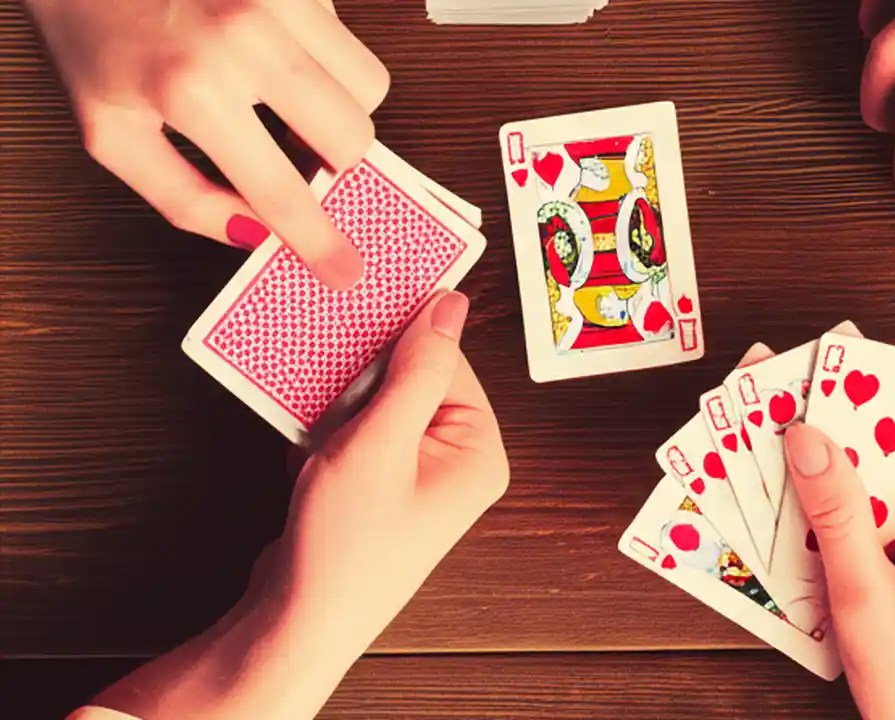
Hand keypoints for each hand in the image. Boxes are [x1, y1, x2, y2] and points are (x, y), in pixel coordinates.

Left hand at [24, 0, 390, 287]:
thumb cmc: (90, 32)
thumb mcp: (110, 132)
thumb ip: (182, 197)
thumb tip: (255, 232)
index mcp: (190, 89)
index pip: (282, 191)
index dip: (319, 241)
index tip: (345, 270)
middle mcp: (245, 37)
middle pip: (353, 134)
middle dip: (336, 160)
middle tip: (300, 157)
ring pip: (368, 83)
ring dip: (341, 106)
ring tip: (290, 100)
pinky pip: (345, 33)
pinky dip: (324, 55)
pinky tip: (275, 49)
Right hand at [92, 291, 508, 718]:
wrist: (298, 621)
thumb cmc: (347, 547)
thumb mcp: (383, 442)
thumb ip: (418, 368)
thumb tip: (450, 305)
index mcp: (479, 450)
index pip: (445, 361)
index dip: (395, 343)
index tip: (355, 325)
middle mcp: (457, 461)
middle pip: (409, 378)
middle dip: (360, 386)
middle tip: (334, 406)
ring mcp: (417, 475)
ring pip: (374, 404)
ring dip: (338, 413)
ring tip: (322, 447)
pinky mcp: (380, 485)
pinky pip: (356, 433)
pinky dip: (327, 437)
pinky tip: (312, 462)